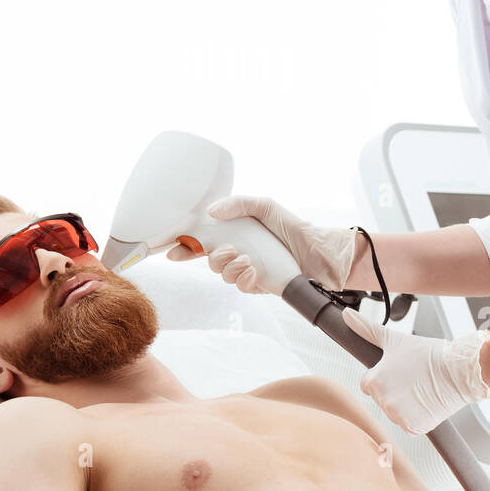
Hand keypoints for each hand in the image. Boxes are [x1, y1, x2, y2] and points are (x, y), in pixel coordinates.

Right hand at [166, 195, 356, 291]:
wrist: (318, 251)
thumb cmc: (291, 227)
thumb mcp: (265, 206)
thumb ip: (239, 204)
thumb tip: (212, 210)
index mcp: (234, 233)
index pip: (203, 241)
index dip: (184, 246)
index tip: (172, 250)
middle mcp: (237, 252)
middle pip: (209, 259)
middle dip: (213, 257)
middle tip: (229, 250)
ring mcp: (246, 270)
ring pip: (222, 274)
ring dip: (230, 268)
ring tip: (247, 260)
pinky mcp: (257, 285)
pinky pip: (240, 286)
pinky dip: (243, 278)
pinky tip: (254, 271)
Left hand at [342, 308, 489, 434]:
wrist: (459, 371)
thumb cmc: (429, 355)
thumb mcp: (394, 340)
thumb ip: (367, 329)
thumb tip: (347, 315)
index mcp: (374, 381)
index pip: (368, 384)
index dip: (383, 376)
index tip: (399, 372)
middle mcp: (383, 401)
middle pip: (381, 398)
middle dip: (394, 390)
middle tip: (413, 378)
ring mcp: (398, 416)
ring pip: (395, 411)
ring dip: (405, 404)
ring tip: (421, 388)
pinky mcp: (414, 427)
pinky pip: (409, 424)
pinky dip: (417, 416)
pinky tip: (426, 402)